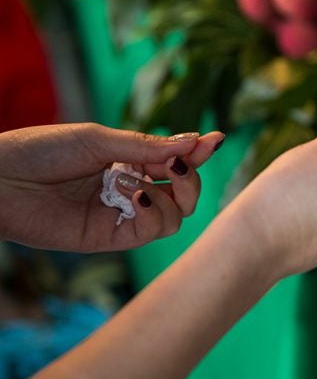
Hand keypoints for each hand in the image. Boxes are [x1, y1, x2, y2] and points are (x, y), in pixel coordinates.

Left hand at [0, 124, 223, 251]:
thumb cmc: (40, 151)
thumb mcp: (99, 140)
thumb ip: (148, 146)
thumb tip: (197, 141)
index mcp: (127, 160)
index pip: (174, 160)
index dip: (197, 152)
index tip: (214, 140)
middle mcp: (129, 189)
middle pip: (184, 193)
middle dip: (189, 178)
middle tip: (175, 165)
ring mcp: (121, 215)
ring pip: (176, 216)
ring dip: (166, 195)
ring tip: (130, 181)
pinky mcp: (109, 238)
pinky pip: (151, 231)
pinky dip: (152, 212)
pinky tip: (132, 195)